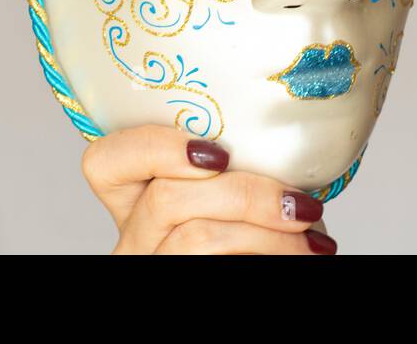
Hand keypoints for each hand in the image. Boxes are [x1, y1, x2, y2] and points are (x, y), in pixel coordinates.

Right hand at [81, 125, 336, 254]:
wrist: (257, 265)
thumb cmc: (256, 230)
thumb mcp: (233, 189)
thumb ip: (234, 164)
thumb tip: (286, 134)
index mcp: (137, 197)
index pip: (105, 161)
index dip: (155, 148)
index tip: (220, 153)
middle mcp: (134, 236)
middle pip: (166, 197)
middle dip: (248, 196)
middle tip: (302, 205)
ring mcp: (151, 263)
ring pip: (195, 236)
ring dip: (268, 233)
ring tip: (311, 235)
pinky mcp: (174, 282)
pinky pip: (220, 263)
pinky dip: (272, 252)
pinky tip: (305, 251)